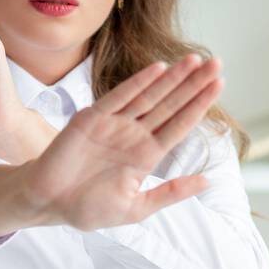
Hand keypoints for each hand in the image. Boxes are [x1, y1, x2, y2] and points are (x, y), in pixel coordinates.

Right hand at [22, 54, 224, 230]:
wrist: (49, 204)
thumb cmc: (88, 208)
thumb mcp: (136, 207)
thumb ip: (170, 193)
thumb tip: (207, 182)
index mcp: (146, 155)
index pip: (179, 125)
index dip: (199, 105)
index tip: (219, 85)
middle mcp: (133, 135)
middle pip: (170, 105)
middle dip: (193, 85)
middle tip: (217, 63)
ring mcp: (113, 125)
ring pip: (149, 97)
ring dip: (172, 79)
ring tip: (195, 60)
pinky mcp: (91, 119)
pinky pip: (118, 98)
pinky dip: (138, 84)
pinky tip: (158, 70)